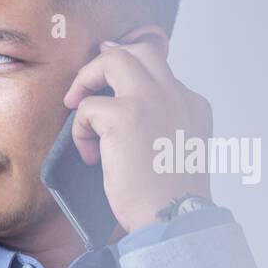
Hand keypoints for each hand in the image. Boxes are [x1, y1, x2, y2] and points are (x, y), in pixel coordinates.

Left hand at [62, 32, 212, 232]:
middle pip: (138, 50)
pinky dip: (80, 131)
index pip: (158, 69)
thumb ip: (158, 123)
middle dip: (104, 64)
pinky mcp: (124, 117)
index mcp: (190, 103)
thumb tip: (118, 106)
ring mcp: (150, 101)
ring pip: (112, 60)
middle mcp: (175, 95)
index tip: (107, 89)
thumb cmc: (168, 195)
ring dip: (85, 82)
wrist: (172, 216)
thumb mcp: (176, 148)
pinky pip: (87, 107)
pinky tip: (91, 156)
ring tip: (76, 110)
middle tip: (84, 93)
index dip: (128, 77)